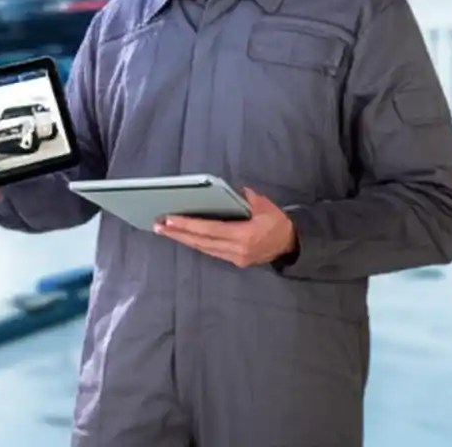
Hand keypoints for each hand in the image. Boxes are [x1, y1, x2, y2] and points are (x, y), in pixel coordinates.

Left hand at [153, 187, 296, 267]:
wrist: (293, 245)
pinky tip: (184, 237)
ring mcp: (235, 258)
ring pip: (203, 248)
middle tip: (158, 226)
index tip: (169, 219)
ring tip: (165, 231)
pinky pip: (211, 251)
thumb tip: (235, 190)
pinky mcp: (235, 261)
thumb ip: (249, 198)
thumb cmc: (278, 223)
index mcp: (244, 235)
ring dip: (183, 239)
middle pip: (201, 242)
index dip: (188, 225)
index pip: (209, 230)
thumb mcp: (266, 206)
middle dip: (178, 233)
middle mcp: (237, 249)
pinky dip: (196, 243)